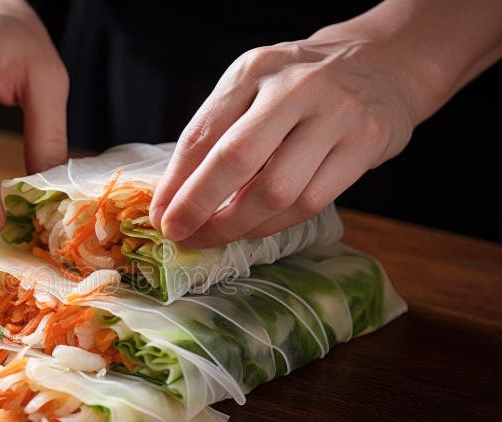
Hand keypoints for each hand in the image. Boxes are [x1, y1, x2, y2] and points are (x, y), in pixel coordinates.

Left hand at [150, 36, 416, 248]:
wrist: (383, 63)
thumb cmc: (301, 84)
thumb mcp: (254, 86)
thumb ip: (220, 129)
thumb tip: (178, 195)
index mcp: (254, 70)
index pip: (204, 133)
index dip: (176, 182)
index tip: (160, 215)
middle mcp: (295, 88)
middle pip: (236, 160)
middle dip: (199, 206)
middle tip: (179, 233)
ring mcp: (335, 116)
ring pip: (276, 191)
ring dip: (236, 225)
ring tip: (213, 236)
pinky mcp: (365, 145)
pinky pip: (310, 202)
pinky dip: (273, 225)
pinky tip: (253, 228)